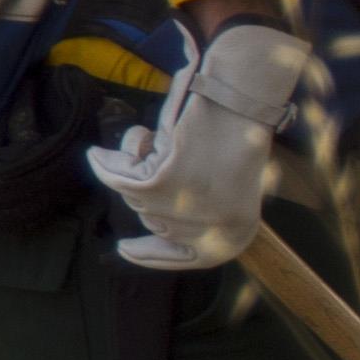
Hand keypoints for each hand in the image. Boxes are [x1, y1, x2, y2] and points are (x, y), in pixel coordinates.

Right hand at [86, 21, 313, 270]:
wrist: (243, 100)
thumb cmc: (236, 135)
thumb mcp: (225, 189)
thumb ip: (196, 212)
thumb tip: (153, 230)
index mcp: (235, 238)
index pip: (183, 258)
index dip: (152, 254)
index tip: (125, 249)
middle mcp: (211, 234)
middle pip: (151, 221)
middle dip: (151, 188)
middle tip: (176, 154)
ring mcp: (185, 212)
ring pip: (134, 195)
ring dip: (142, 164)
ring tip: (175, 140)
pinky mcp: (160, 184)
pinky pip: (118, 175)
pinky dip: (116, 156)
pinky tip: (142, 138)